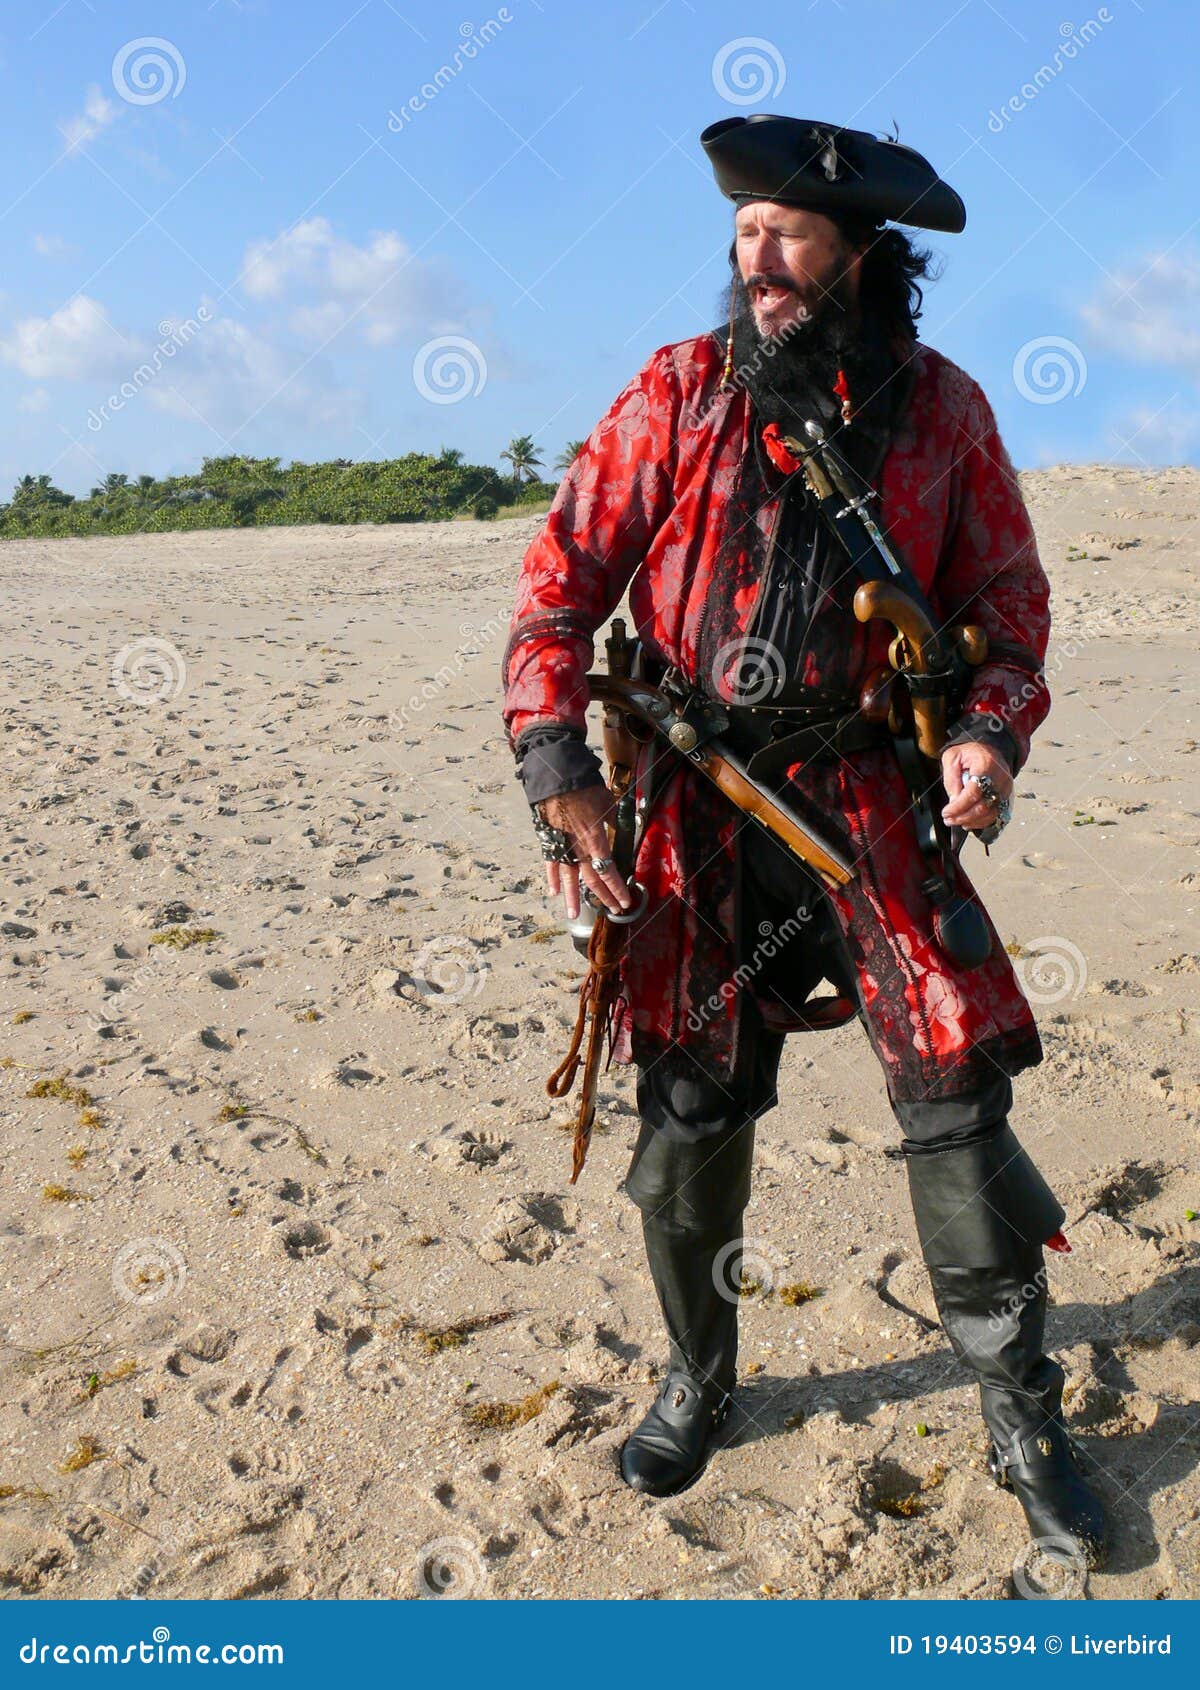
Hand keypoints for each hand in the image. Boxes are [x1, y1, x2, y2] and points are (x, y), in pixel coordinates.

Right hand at [539, 783, 633, 917]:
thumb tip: (620, 825)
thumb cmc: (585, 788)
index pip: (609, 872)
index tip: (625, 901)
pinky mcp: (550, 843)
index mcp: (596, 841)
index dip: (617, 889)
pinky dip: (552, 878)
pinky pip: (551, 865)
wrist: (557, 780)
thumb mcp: (608, 802)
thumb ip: (614, 819)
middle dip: (604, 896)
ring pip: (569, 879)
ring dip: (573, 898)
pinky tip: (554, 892)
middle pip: (593, 880)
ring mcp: (563, 848)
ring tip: (574, 914)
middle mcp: (579, 850)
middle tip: (612, 910)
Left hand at [940, 741, 1012, 831]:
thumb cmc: (970, 753)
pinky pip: (996, 815)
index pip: (973, 792)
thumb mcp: (952, 757)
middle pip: (983, 806)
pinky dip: (981, 822)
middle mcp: (1000, 779)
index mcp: (986, 765)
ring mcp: (1006, 789)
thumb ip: (951, 778)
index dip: (958, 806)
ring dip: (971, 822)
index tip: (946, 812)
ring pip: (991, 814)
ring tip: (956, 821)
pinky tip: (968, 821)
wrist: (989, 750)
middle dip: (963, 817)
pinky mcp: (1007, 797)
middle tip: (948, 819)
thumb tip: (954, 801)